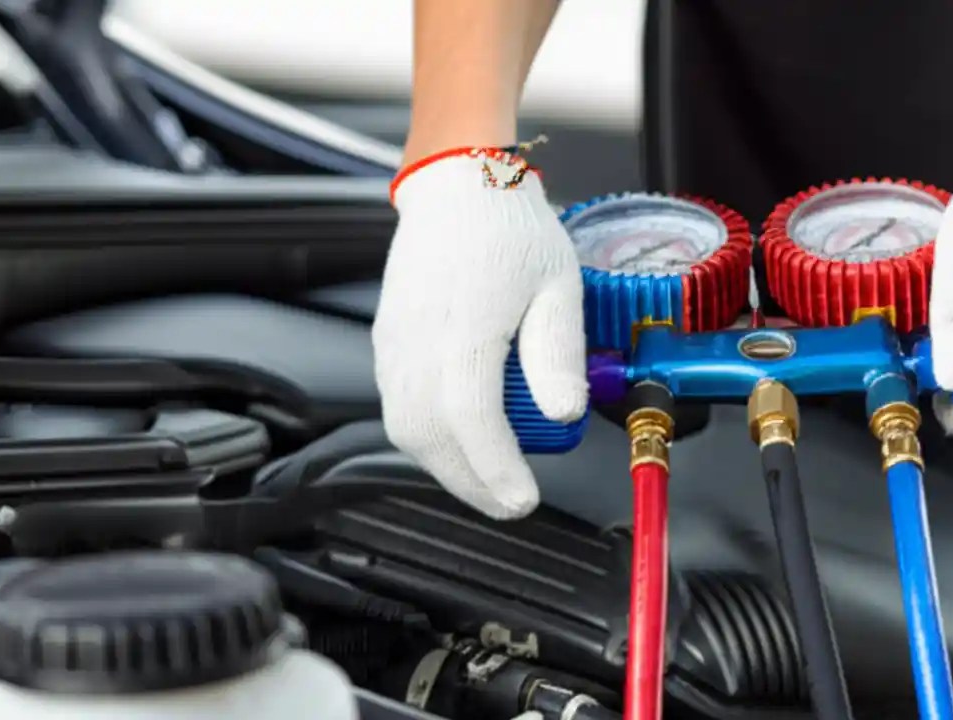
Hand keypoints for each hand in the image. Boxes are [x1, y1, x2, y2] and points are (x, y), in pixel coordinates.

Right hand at [374, 154, 587, 518]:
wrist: (458, 186)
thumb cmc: (509, 228)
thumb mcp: (558, 286)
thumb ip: (559, 353)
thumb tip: (563, 412)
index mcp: (463, 330)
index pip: (473, 422)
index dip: (496, 470)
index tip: (523, 498)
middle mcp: (418, 342)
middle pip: (431, 439)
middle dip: (470, 484)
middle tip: (510, 503)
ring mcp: (395, 344)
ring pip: (406, 429)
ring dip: (446, 465)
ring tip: (487, 478)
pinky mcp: (389, 342)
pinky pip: (398, 405)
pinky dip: (427, 437)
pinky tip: (459, 440)